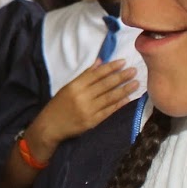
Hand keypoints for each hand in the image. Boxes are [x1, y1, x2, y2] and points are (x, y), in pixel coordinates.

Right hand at [25, 60, 140, 164]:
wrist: (50, 126)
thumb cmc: (59, 104)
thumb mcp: (68, 87)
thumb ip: (85, 75)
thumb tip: (100, 62)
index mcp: (75, 86)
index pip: (96, 74)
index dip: (110, 68)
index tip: (123, 62)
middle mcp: (82, 97)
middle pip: (105, 84)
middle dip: (121, 77)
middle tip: (134, 70)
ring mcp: (88, 110)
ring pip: (110, 97)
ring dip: (124, 89)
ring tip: (135, 83)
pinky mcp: (92, 121)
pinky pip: (108, 111)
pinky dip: (119, 104)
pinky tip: (128, 98)